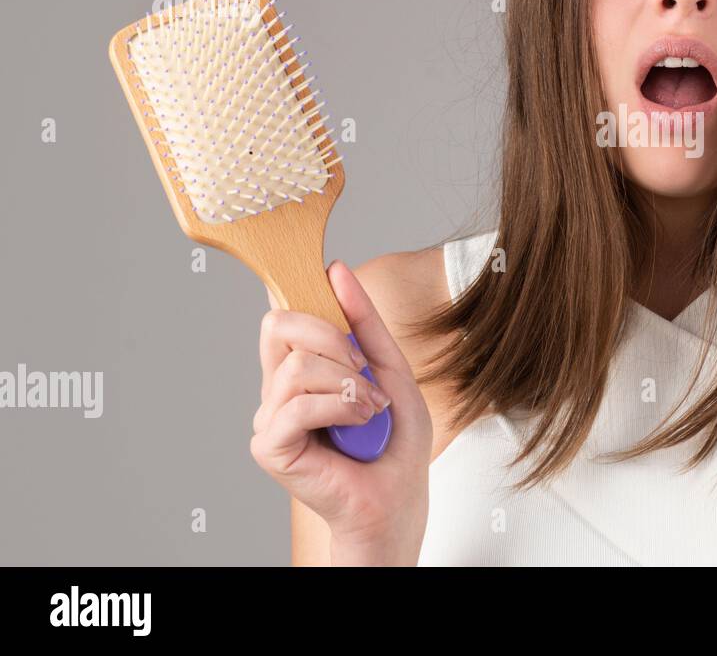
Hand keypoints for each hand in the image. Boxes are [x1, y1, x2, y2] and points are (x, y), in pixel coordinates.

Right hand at [249, 260, 433, 556]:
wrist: (398, 497)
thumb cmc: (394, 439)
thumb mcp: (388, 366)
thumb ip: (363, 321)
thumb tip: (336, 269)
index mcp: (297, 370)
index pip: (283, 316)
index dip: (313, 310)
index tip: (352, 334)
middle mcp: (276, 391)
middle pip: (278, 326)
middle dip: (333, 340)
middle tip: (364, 373)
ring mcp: (269, 418)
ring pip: (296, 367)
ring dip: (348, 384)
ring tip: (370, 410)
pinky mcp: (269, 446)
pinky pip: (297, 405)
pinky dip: (339, 409)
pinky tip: (359, 425)